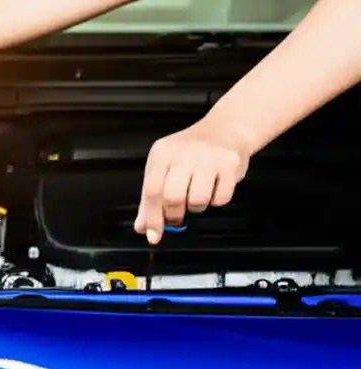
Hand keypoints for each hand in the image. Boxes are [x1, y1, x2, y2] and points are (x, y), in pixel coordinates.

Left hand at [134, 120, 252, 243]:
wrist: (226, 129)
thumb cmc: (190, 153)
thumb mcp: (163, 168)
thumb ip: (150, 198)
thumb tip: (143, 227)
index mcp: (163, 154)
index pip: (152, 190)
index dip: (152, 217)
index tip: (153, 234)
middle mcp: (184, 154)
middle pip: (173, 197)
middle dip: (174, 215)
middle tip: (176, 216)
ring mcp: (209, 158)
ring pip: (198, 200)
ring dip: (196, 208)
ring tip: (196, 197)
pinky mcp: (230, 163)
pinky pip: (221, 198)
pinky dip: (216, 201)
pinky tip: (214, 189)